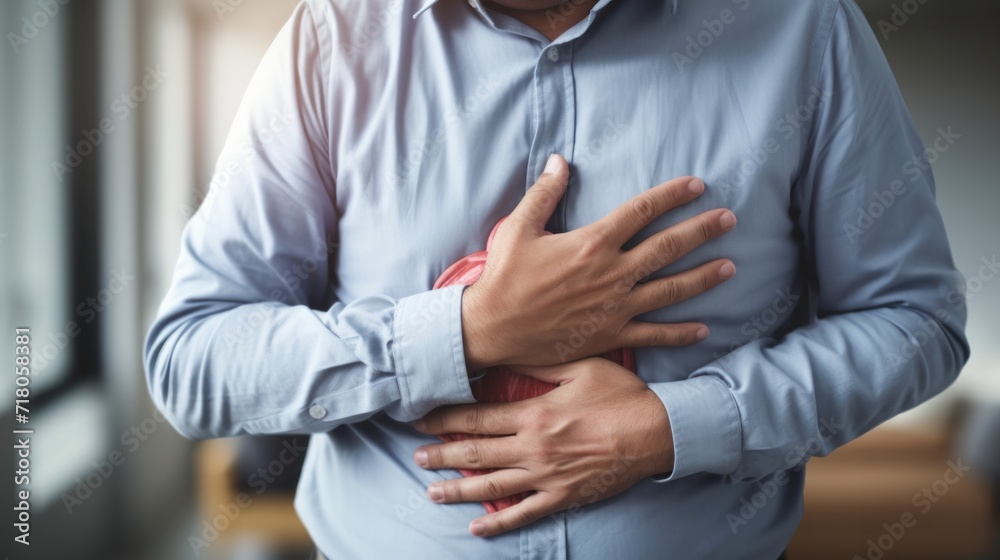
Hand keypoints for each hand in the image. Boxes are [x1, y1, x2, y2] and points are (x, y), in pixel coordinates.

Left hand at [412, 357, 672, 536]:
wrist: (658, 432)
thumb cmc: (622, 395)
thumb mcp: (581, 366)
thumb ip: (541, 362)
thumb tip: (509, 351)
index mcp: (535, 414)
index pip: (478, 418)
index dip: (445, 419)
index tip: (421, 419)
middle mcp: (534, 448)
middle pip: (476, 453)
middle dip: (441, 455)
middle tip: (416, 456)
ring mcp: (547, 476)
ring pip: (491, 486)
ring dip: (457, 491)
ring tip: (431, 492)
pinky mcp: (563, 497)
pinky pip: (525, 513)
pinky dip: (498, 524)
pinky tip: (476, 529)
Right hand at [461, 154, 735, 369]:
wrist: (491, 328)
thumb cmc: (504, 277)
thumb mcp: (519, 227)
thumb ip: (545, 193)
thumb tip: (560, 160)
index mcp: (592, 243)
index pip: (641, 211)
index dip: (672, 195)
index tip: (697, 186)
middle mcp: (611, 273)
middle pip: (668, 247)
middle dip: (702, 231)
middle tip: (729, 220)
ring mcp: (615, 307)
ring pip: (670, 290)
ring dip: (703, 277)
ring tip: (731, 267)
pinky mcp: (610, 336)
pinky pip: (654, 335)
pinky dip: (680, 333)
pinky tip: (703, 328)